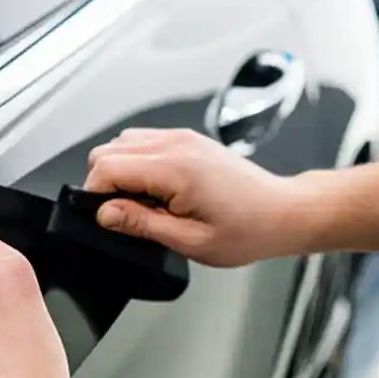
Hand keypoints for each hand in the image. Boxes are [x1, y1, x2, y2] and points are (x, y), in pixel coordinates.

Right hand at [86, 128, 307, 265]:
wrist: (282, 211)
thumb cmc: (247, 229)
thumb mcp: (189, 240)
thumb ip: (141, 223)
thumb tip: (104, 214)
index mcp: (175, 168)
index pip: (106, 167)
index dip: (96, 195)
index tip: (107, 218)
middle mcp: (175, 144)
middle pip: (107, 151)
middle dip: (105, 184)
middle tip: (128, 214)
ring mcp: (181, 138)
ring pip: (122, 143)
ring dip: (121, 172)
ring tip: (145, 203)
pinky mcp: (186, 139)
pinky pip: (143, 142)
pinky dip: (137, 164)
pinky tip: (157, 190)